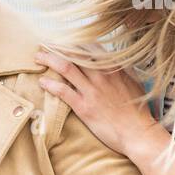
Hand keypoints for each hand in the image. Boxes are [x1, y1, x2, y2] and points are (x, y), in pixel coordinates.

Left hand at [34, 48, 158, 156]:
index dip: (74, 42)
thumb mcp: (133, 84)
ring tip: (38, 57)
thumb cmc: (137, 111)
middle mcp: (102, 75)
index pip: (91, 47)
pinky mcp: (84, 106)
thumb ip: (120, 72)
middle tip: (44, 44)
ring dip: (49, 60)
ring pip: (66, 68)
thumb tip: (114, 63)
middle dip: (57, 47)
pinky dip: (50, 84)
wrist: (137, 133)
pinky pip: (63, 90)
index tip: (63, 41)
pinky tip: (42, 81)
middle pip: (75, 53)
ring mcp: (92, 90)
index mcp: (114, 68)